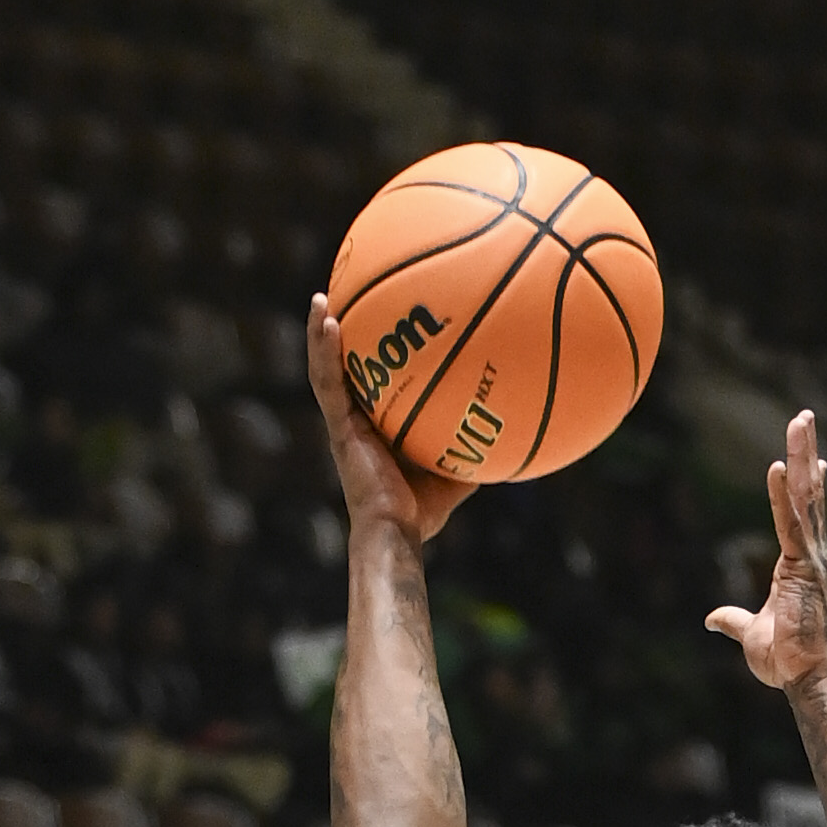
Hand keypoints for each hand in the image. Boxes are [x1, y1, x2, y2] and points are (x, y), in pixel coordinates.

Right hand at [306, 294, 471, 545]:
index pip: (369, 382)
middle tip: (344, 296)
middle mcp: (355, 420)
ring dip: (320, 333)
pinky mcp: (337, 427)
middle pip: (344, 368)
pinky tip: (328, 320)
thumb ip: (472, 451)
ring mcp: (343, 422)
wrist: (395, 530)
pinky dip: (324, 350)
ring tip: (321, 298)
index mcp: (375, 428)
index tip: (378, 321)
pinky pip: (328, 382)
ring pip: (326, 369)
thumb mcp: (455, 474)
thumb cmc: (421, 512)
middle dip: (341, 334)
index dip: (369, 354)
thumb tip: (505, 434)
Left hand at [705, 410, 826, 692]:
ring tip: (801, 421)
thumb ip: (732, 620)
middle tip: (804, 418)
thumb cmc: (788, 660)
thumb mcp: (749, 634)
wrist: (809, 679)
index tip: (815, 461)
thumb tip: (711, 619)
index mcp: (799, 567)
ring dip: (803, 456)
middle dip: (806, 454)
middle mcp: (811, 555)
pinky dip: (784, 494)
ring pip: (806, 497)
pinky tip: (779, 466)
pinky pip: (791, 523)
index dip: (807, 487)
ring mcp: (810, 558)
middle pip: (809, 494)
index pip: (804, 517)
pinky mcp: (802, 567)